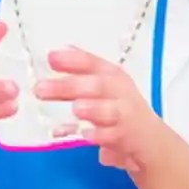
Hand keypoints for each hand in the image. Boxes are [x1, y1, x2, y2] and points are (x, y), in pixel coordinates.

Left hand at [34, 48, 170, 171]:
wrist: (147, 137)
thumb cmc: (119, 107)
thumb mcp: (105, 84)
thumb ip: (82, 70)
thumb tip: (58, 51)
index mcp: (112, 75)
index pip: (92, 63)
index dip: (72, 60)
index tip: (50, 58)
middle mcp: (119, 92)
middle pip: (97, 85)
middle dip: (70, 87)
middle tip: (40, 89)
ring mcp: (123, 114)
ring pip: (109, 110)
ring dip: (94, 108)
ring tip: (76, 108)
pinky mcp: (124, 136)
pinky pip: (112, 136)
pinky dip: (100, 135)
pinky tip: (87, 135)